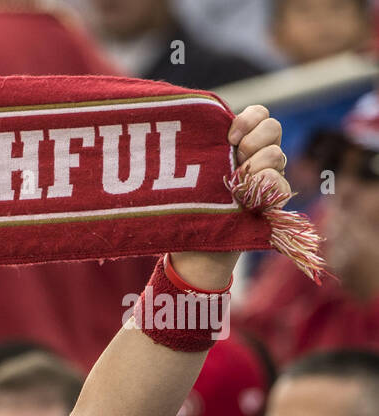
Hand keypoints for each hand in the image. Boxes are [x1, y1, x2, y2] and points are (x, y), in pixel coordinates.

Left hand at [170, 105, 286, 289]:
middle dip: (253, 141)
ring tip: (237, 184)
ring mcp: (268, 177)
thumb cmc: (187, 206)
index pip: (260, 115)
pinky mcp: (274, 200)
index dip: (250, 119)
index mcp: (239, 144)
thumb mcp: (189, 171)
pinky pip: (282, 184)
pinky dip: (265, 189)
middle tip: (235, 159)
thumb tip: (190, 118)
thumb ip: (200, 145)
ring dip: (256, 167)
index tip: (229, 137)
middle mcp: (257, 157)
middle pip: (273, 128)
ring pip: (278, 154)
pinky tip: (248, 200)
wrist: (194, 247)